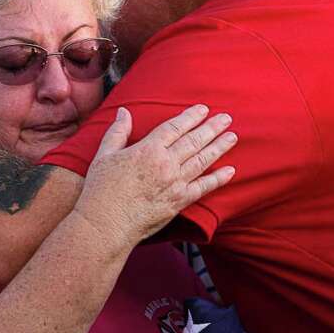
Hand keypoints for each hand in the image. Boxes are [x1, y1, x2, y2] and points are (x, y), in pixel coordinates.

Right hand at [77, 105, 236, 244]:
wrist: (106, 223)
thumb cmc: (101, 190)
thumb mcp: (104, 155)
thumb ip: (117, 132)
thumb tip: (125, 112)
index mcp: (148, 149)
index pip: (175, 127)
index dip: (191, 117)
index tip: (203, 109)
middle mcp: (165, 164)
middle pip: (194, 140)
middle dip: (212, 128)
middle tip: (226, 118)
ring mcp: (175, 183)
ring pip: (202, 160)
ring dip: (219, 147)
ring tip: (232, 137)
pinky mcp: (179, 202)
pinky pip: (204, 188)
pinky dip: (218, 179)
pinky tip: (230, 171)